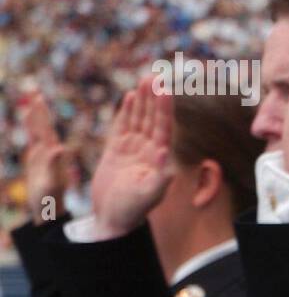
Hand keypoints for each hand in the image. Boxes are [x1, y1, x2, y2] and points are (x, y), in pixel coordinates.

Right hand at [21, 93, 67, 220]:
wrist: (49, 210)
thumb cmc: (51, 200)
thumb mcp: (51, 182)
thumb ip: (54, 166)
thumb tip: (61, 148)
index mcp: (53, 154)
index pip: (46, 130)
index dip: (42, 116)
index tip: (39, 100)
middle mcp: (49, 151)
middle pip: (43, 127)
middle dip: (39, 112)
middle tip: (36, 94)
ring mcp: (43, 155)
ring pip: (38, 133)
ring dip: (35, 118)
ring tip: (33, 103)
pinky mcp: (37, 161)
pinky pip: (33, 141)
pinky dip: (31, 130)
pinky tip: (30, 122)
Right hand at [89, 80, 174, 236]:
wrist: (113, 220)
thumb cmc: (132, 210)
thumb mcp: (149, 195)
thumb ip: (160, 176)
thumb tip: (165, 153)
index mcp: (159, 158)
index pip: (163, 128)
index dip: (164, 109)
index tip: (165, 89)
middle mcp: (148, 151)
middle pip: (152, 119)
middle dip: (154, 98)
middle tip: (154, 76)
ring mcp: (132, 149)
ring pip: (138, 119)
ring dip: (142, 101)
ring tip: (145, 80)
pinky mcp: (116, 151)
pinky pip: (123, 127)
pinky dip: (127, 112)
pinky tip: (131, 97)